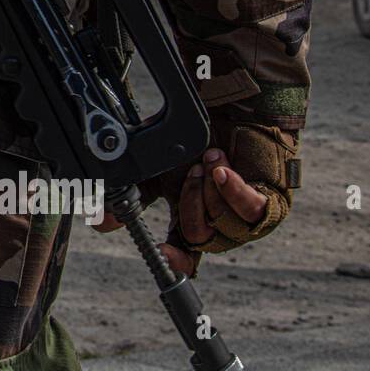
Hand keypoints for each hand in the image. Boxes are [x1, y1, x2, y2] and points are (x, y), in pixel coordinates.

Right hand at [92, 141, 286, 277]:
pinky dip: (233, 191)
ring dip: (210, 191)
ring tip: (208, 159)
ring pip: (224, 227)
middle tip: (187, 170)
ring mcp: (244, 215)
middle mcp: (218, 223)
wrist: (232, 109)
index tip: (159, 252)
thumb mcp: (156, 167)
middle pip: (198, 238)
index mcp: (190, 219)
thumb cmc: (197, 140)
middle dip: (189, 202)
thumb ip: (130, 193)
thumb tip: (99, 220)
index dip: (173, 261)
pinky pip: (252, 212)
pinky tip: (222, 170)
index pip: (185, 256)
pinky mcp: (270, 202)